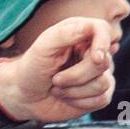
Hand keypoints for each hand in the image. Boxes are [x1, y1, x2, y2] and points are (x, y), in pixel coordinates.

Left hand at [0, 17, 115, 123]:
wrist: (25, 96)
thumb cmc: (32, 68)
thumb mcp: (42, 48)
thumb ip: (64, 34)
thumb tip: (90, 26)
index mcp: (78, 34)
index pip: (102, 29)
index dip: (103, 42)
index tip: (96, 58)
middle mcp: (92, 52)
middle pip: (103, 63)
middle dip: (76, 75)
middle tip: (55, 79)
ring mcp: (99, 73)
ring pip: (102, 83)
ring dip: (73, 90)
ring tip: (57, 87)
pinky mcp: (100, 93)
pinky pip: (102, 99)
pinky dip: (79, 101)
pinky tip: (66, 97)